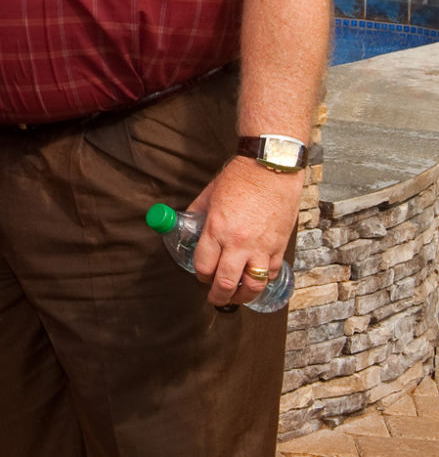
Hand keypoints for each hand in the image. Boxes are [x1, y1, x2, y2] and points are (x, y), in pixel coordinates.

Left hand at [188, 156, 302, 306]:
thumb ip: (197, 214)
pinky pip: (272, 273)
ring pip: (253, 285)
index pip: (204, 265)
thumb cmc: (239, 177)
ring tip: (237, 297)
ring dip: (243, 296)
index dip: (200, 275)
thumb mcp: (209, 194)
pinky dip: (264, 280)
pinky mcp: (280, 246)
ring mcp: (262, 246)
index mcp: (217, 229)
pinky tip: (257, 280)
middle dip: (218, 296)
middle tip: (215, 299)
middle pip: (226, 282)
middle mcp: (238, 242)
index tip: (201, 276)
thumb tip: (186, 225)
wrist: (270, 167)